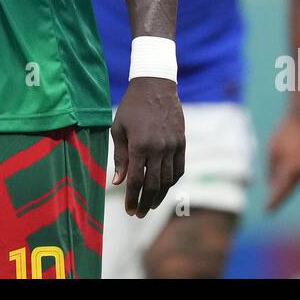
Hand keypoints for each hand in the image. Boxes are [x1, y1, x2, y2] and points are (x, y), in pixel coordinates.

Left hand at [111, 77, 184, 217]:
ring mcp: (172, 146)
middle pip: (154, 184)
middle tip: (138, 213)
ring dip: (160, 195)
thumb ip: (120, 156)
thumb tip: (118, 181)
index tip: (128, 210)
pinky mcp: (182, 142)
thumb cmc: (131, 107)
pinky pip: (179, 168)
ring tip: (150, 204)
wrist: (155, 86)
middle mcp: (158, 148)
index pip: (136, 180)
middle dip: (145, 202)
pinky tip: (164, 187)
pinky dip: (172, 181)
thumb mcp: (119, 129)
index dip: (131, 197)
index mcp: (140, 145)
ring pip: (168, 179)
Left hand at [265, 111, 299, 211]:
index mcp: (291, 167)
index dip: (273, 200)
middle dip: (279, 200)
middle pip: (289, 190)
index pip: (280, 189)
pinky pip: (298, 178)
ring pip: (294, 185)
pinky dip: (290, 183)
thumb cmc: (283, 134)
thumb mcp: (272, 151)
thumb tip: (270, 186)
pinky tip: (282, 187)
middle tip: (269, 210)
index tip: (266, 210)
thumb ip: (271, 170)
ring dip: (285, 192)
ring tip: (274, 201)